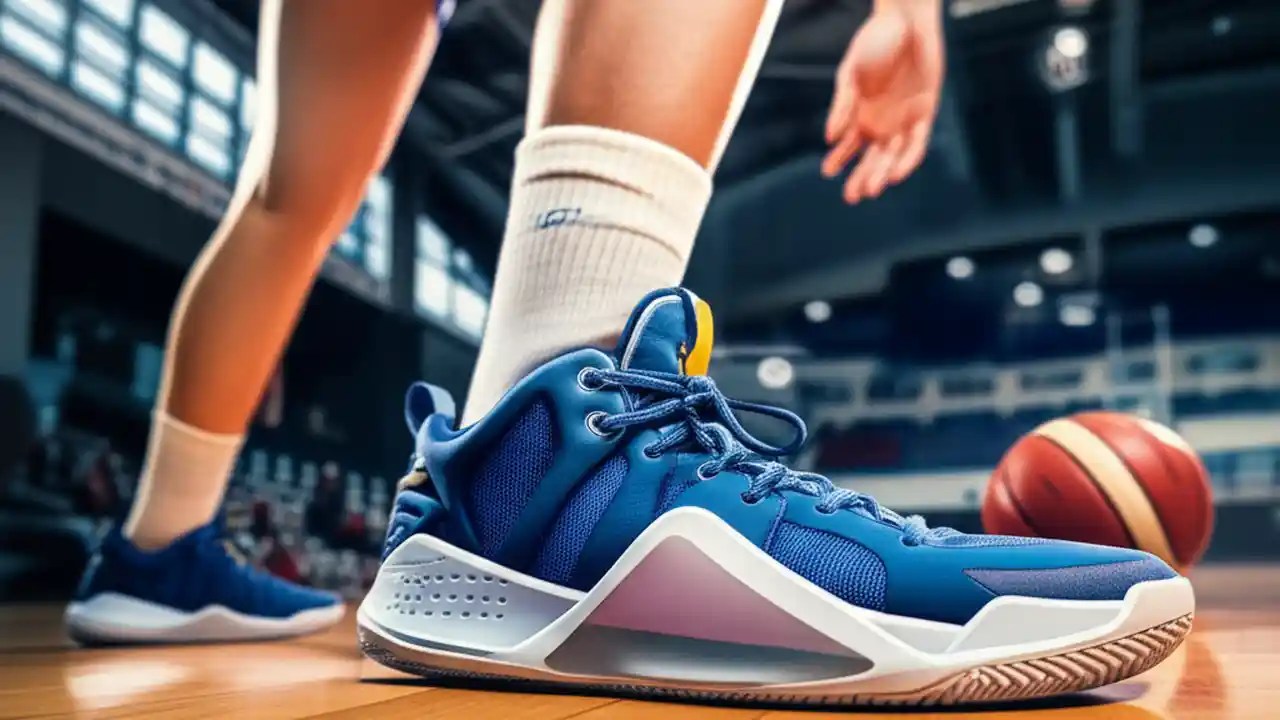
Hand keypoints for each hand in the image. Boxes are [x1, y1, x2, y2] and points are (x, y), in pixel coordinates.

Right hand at [822, 0, 943, 203]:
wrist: (907, 21)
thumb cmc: (875, 42)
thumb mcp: (851, 73)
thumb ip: (843, 105)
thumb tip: (831, 138)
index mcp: (862, 111)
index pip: (850, 145)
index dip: (839, 160)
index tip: (828, 172)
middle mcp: (883, 119)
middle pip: (872, 157)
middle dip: (861, 178)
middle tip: (852, 197)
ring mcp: (904, 117)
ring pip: (892, 155)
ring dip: (882, 173)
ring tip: (871, 190)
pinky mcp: (925, 112)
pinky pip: (917, 143)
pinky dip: (907, 159)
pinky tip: (897, 173)